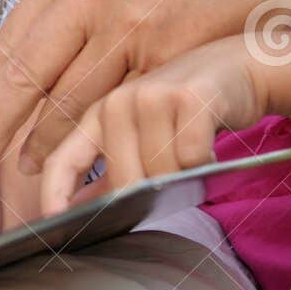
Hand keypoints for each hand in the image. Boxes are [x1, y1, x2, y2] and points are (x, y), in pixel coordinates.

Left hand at [0, 0, 290, 174]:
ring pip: (68, 100)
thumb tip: (28, 52)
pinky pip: (119, 110)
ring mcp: (129, 27)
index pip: (11, 37)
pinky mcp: (168, 57)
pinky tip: (81, 161)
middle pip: (25, 72)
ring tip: (23, 165)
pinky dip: (95, 141)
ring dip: (41, 140)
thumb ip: (71, 1)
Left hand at [38, 36, 267, 214]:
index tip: (50, 223)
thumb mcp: (142, 136)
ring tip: (192, 156)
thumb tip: (74, 214)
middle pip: (123, 181)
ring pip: (159, 174)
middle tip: (172, 181)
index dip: (52, 193)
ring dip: (182, 179)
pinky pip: (191, 158)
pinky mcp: (189, 97)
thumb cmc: (187, 110)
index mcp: (99, 116)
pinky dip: (204, 163)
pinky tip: (209, 146)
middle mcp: (118, 102)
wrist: (240, 66)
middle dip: (150, 195)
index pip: (63, 160)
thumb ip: (110, 174)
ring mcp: (152, 96)